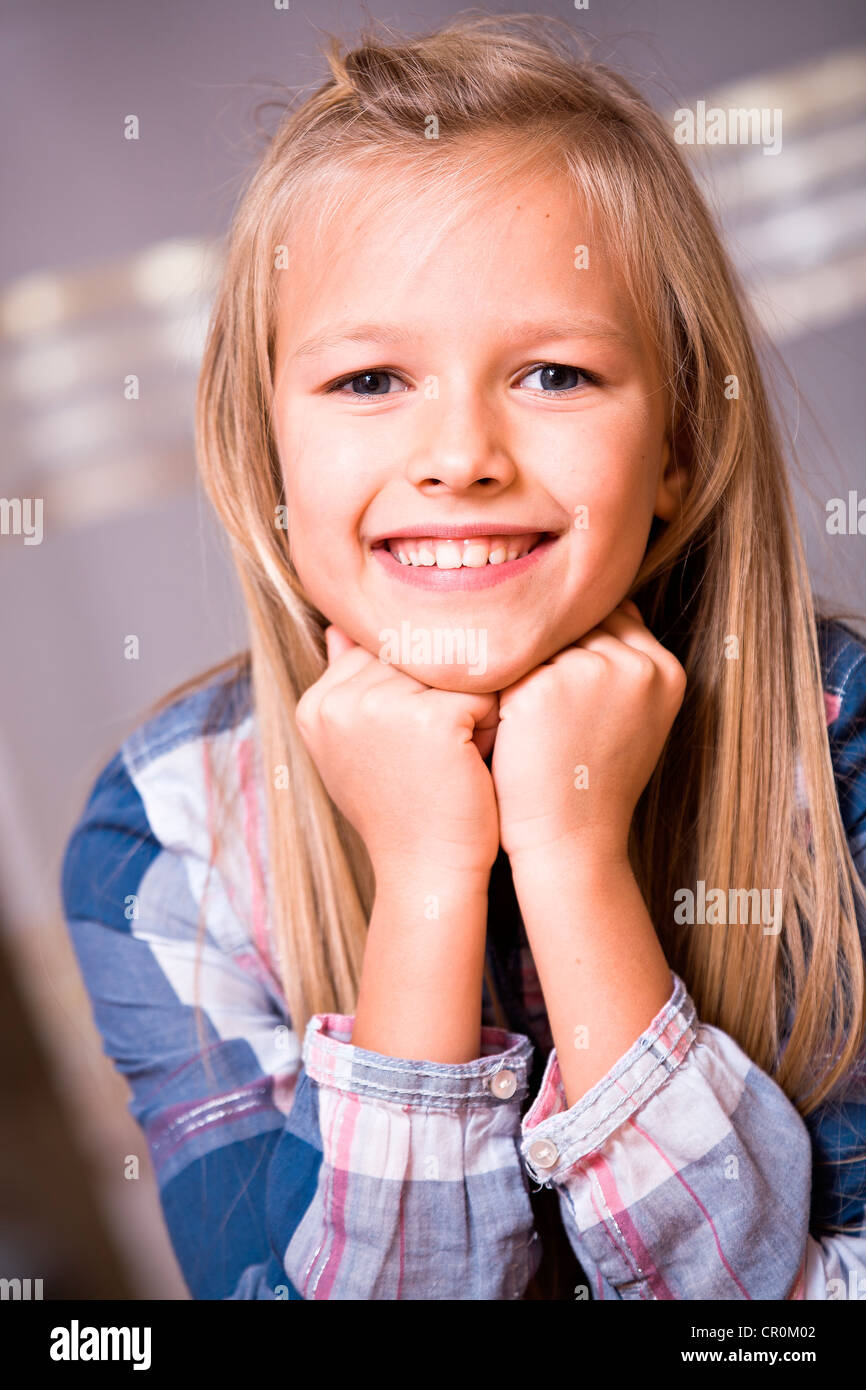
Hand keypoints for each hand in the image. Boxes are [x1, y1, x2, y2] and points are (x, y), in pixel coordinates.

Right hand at [295, 625, 500, 878]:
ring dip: (466, 707)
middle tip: (437, 756)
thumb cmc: (402, 811)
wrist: (427, 872)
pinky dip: (489, 724)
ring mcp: (380, 706)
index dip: (409, 693)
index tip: (408, 748)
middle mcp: (339, 701)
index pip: (377, 653)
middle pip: (414, 655)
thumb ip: (348, 683)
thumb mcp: (359, 747)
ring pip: (448, 668)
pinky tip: (472, 763)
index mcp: (316, 705)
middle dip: (438, 695)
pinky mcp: (429, 718)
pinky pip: (481, 689)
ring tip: (454, 758)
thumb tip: (339, 624)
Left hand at [490, 600, 686, 863]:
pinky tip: (507, 726)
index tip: (566, 682)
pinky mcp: (543, 689)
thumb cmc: (594, 780)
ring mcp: (591, 673)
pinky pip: (509, 667)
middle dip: (555, 653)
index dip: (582, 645)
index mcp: (665, 671)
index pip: (615, 618)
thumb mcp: (633, 718)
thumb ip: (624, 663)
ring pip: (542, 642)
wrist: (572, 840)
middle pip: (577, 625)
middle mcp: (636, 666)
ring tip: (528, 718)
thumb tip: (601, 607)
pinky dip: (501, 691)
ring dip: (528, 669)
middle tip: (544, 701)